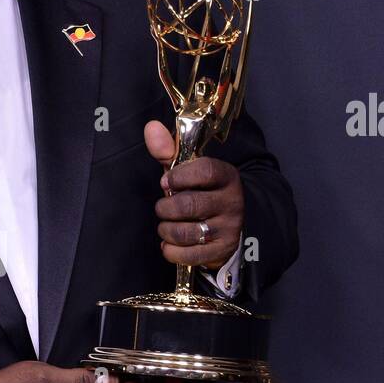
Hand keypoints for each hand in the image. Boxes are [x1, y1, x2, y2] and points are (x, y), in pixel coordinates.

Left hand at [144, 120, 243, 269]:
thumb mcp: (187, 170)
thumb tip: (150, 127)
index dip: (179, 176)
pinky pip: (190, 255)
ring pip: (187, 232)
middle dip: (166, 208)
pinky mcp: (223, 250)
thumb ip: (167, 150)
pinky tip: (169, 243)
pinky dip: (171, 250)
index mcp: (226, 176)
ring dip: (166, 230)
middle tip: (162, 208)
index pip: (206, 170)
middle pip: (190, 204)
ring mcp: (230, 228)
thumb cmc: (201, 192)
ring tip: (165, 226)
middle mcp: (233, 201)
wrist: (229, 224)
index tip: (166, 182)